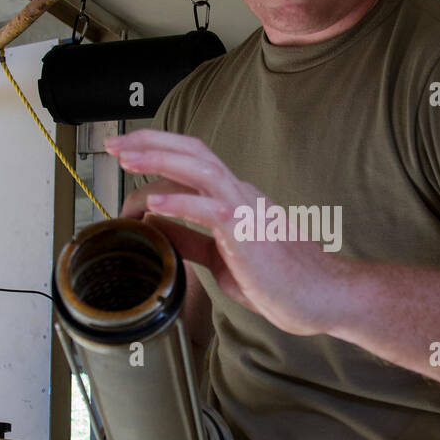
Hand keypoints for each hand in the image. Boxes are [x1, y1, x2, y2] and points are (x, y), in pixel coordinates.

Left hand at [106, 130, 344, 336]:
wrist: (323, 296)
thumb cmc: (281, 282)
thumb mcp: (221, 258)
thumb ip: (190, 239)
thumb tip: (154, 224)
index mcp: (236, 199)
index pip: (192, 164)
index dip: (156, 158)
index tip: (125, 161)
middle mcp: (240, 194)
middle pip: (193, 152)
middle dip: (152, 142)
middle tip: (116, 144)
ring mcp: (247, 210)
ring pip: (200, 169)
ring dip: (160, 159)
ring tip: (126, 158)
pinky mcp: (249, 232)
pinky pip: (210, 210)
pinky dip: (180, 203)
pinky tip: (153, 204)